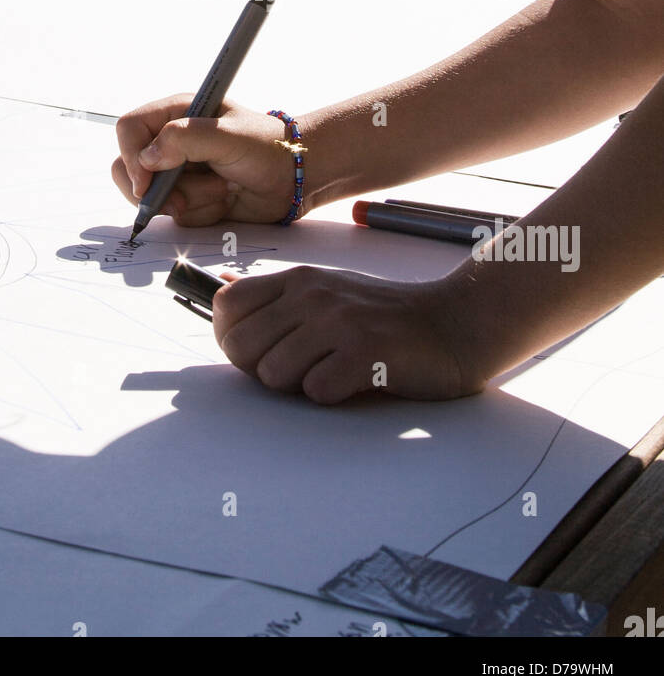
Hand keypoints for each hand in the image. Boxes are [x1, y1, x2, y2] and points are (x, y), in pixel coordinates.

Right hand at [112, 94, 305, 225]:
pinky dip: (201, 213)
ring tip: (223, 189)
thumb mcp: (228, 135)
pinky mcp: (189, 197)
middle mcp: (171, 141)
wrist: (295, 179)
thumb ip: (185, 139)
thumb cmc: (268, 148)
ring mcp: (178, 172)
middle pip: (127, 168)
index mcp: (176, 113)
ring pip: (152, 198)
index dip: (132, 157)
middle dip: (156, 191)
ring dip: (189, 201)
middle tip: (182, 202)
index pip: (129, 129)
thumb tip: (148, 158)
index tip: (148, 183)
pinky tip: (225, 200)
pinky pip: (175, 215)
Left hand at [212, 266, 480, 402]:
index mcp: (298, 279)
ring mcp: (339, 321)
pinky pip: (316, 392)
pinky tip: (356, 379)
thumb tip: (221, 286)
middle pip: (239, 347)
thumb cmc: (384, 315)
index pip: (225, 306)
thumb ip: (276, 294)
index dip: (231, 337)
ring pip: (272, 375)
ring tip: (332, 371)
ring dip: (299, 386)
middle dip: (262, 370)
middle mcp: (313, 294)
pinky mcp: (365, 352)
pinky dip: (333, 396)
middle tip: (301, 367)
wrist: (453, 324)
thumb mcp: (326, 289)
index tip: (260, 350)